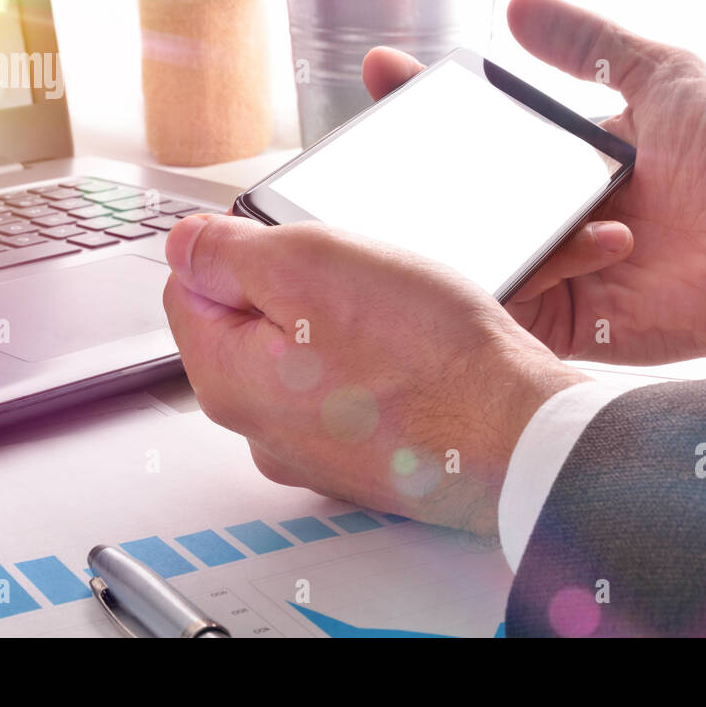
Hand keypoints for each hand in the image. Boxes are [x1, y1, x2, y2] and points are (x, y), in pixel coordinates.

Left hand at [162, 214, 588, 535]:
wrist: (520, 435)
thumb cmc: (430, 359)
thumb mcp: (311, 264)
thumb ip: (228, 251)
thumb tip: (185, 243)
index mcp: (229, 383)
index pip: (190, 288)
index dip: (244, 249)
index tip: (298, 247)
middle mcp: (263, 432)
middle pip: (253, 326)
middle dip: (300, 292)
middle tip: (361, 285)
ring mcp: (319, 455)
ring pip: (308, 358)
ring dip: (343, 330)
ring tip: (400, 324)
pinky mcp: (370, 463)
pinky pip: (354, 394)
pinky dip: (379, 370)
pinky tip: (418, 361)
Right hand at [362, 0, 705, 364]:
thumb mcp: (661, 75)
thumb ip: (589, 42)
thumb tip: (516, 3)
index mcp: (555, 159)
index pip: (471, 128)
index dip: (422, 102)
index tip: (383, 72)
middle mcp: (541, 212)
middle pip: (454, 192)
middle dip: (410, 167)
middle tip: (379, 143)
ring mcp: (546, 266)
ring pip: (471, 247)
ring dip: (471, 220)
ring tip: (489, 197)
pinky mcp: (558, 318)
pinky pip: (515, 295)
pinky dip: (541, 266)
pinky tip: (603, 236)